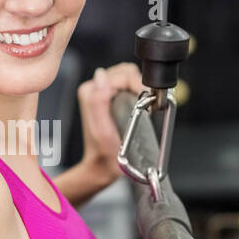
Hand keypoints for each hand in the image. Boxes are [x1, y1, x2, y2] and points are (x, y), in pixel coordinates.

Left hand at [75, 61, 144, 191]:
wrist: (104, 166)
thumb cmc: (105, 153)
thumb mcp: (102, 130)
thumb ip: (98, 101)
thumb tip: (101, 76)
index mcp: (90, 92)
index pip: (121, 74)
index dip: (138, 86)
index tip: (147, 101)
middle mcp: (94, 89)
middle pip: (125, 72)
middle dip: (140, 86)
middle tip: (148, 105)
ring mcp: (102, 92)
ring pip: (128, 77)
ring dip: (139, 89)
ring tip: (145, 107)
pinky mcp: (111, 97)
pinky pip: (128, 85)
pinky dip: (137, 92)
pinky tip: (140, 106)